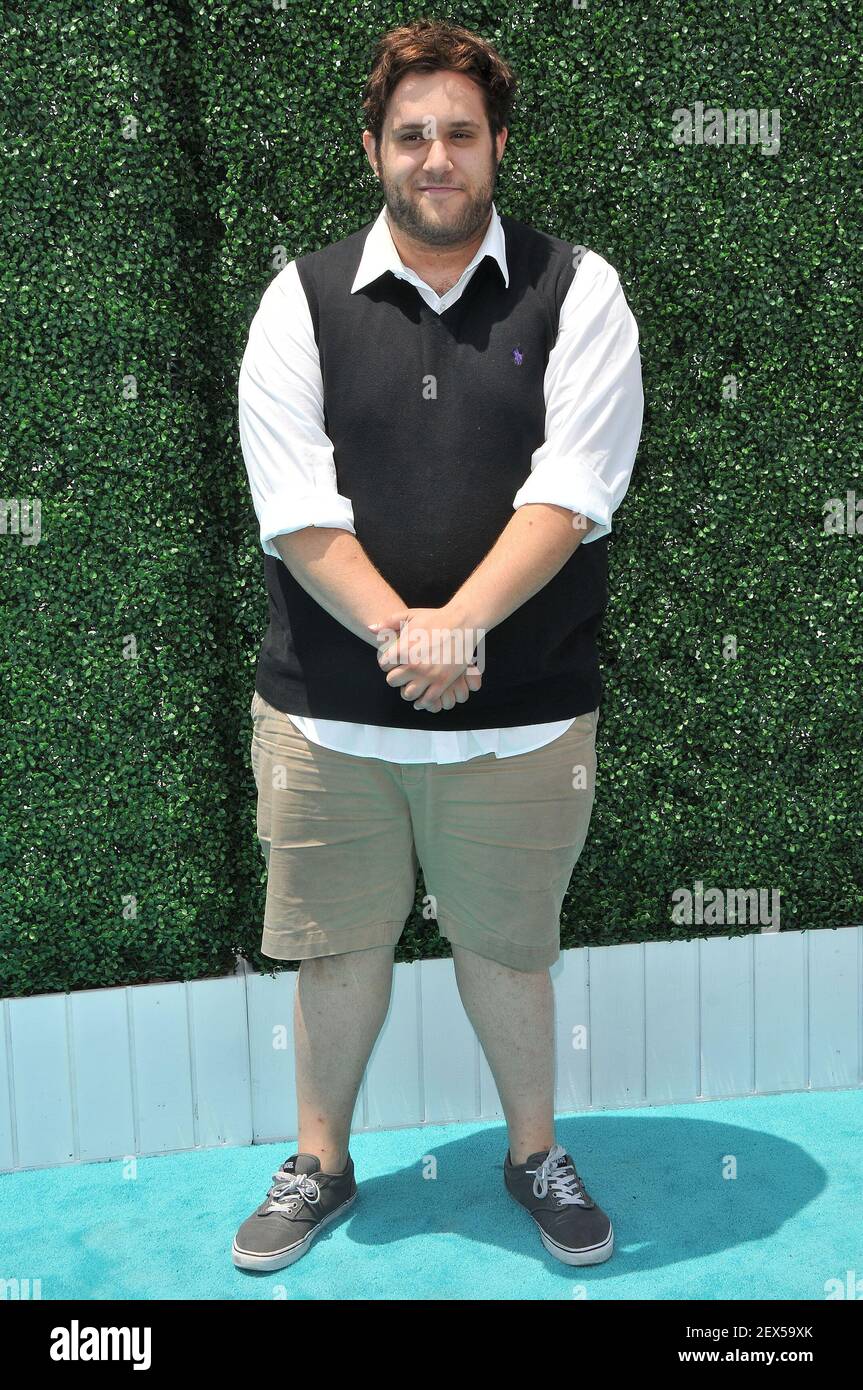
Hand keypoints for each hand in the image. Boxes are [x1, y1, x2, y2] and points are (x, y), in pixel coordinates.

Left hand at [368, 608, 482, 712]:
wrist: (462, 623)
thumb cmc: (435, 618)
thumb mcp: (410, 615)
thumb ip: (388, 622)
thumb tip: (371, 629)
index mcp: (403, 649)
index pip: (383, 664)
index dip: (387, 662)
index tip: (393, 661)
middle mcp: (414, 664)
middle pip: (392, 681)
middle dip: (395, 677)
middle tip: (401, 674)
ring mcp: (429, 675)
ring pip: (408, 694)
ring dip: (407, 690)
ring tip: (411, 685)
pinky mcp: (443, 682)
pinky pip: (428, 700)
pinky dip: (423, 703)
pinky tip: (421, 700)